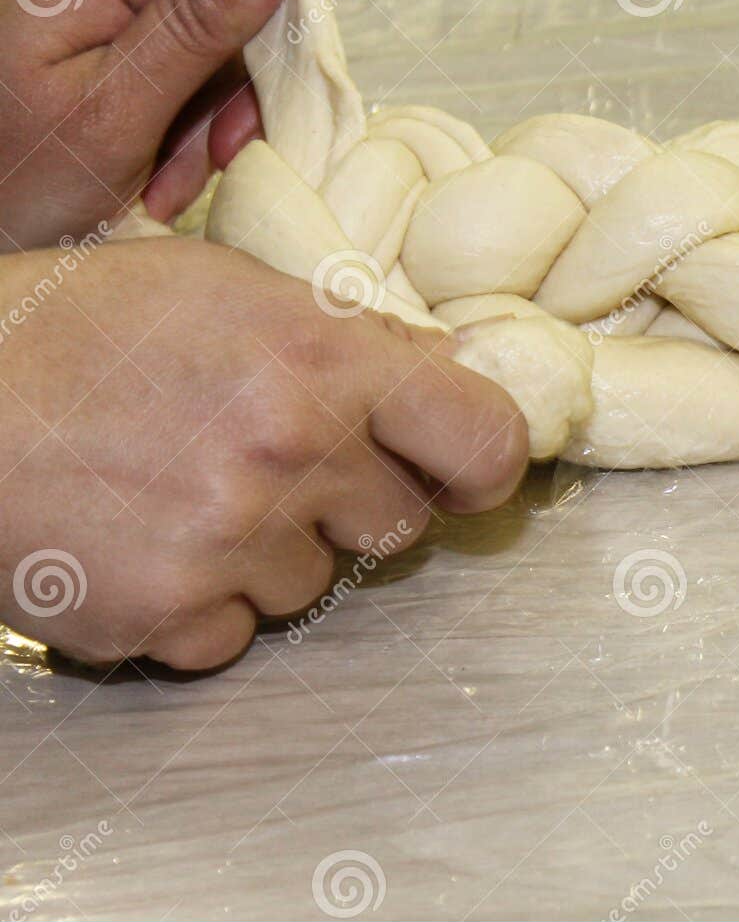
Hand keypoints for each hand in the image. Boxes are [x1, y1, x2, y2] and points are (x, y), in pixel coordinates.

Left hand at [0, 0, 328, 250]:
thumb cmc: (13, 179)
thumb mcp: (113, 109)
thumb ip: (194, 23)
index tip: (303, 27)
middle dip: (257, 62)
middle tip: (226, 138)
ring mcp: (131, 17)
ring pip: (238, 41)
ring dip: (228, 116)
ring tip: (174, 173)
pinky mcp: (142, 59)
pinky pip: (213, 82)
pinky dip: (207, 134)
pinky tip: (166, 174)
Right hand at [0, 237, 529, 669]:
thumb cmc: (72, 328)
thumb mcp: (223, 286)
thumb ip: (349, 337)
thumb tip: (447, 373)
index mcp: (323, 362)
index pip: (484, 440)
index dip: (482, 465)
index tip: (463, 474)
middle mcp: (291, 456)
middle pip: (399, 526)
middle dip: (353, 503)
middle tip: (270, 463)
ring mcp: (228, 545)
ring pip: (313, 585)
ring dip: (269, 555)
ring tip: (179, 492)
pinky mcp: (164, 617)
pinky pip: (234, 636)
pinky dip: (199, 606)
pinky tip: (142, 545)